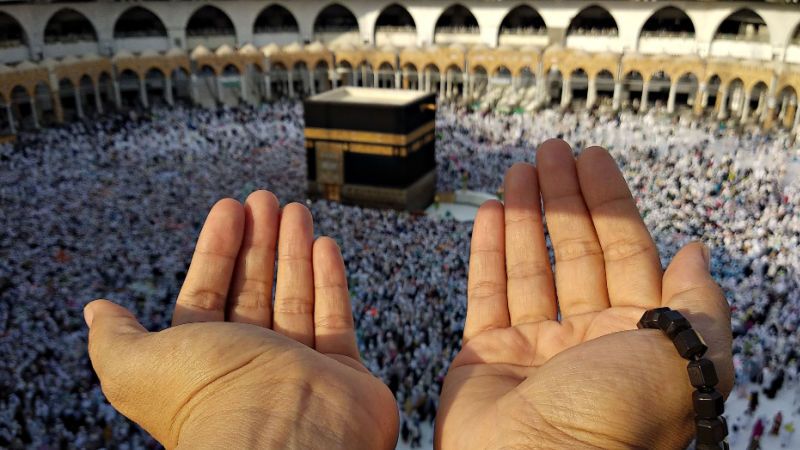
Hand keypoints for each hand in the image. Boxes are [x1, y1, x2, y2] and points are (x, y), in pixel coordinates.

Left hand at [85, 191, 397, 448]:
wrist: (284, 441)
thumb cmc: (208, 402)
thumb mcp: (138, 364)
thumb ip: (115, 336)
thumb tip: (95, 309)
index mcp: (202, 361)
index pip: (208, 292)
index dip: (216, 248)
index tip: (229, 206)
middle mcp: (249, 363)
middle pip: (253, 289)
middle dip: (257, 240)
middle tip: (263, 198)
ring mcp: (298, 366)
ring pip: (294, 296)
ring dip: (293, 249)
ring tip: (294, 209)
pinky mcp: (341, 373)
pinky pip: (334, 317)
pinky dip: (328, 279)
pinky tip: (323, 244)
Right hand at [435, 140, 732, 448]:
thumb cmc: (611, 426)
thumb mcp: (683, 360)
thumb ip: (698, 306)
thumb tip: (697, 254)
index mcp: (636, 341)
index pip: (627, 254)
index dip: (611, 203)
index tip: (593, 158)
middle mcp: (587, 341)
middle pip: (576, 252)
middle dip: (565, 198)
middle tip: (551, 150)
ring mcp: (535, 348)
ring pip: (529, 266)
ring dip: (523, 214)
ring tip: (518, 171)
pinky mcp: (486, 355)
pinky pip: (487, 292)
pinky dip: (487, 251)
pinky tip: (488, 212)